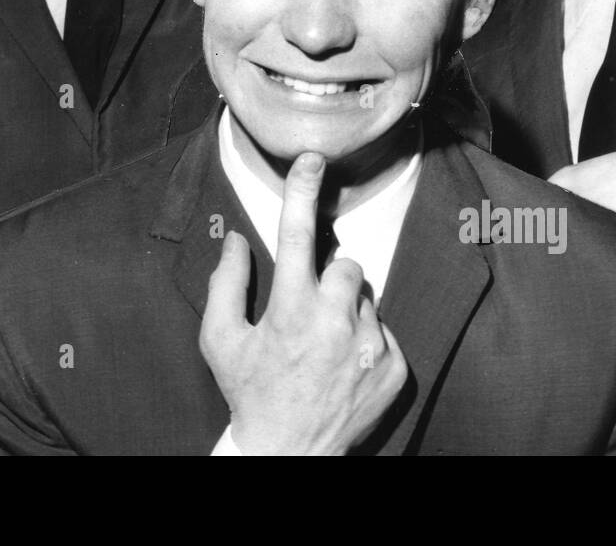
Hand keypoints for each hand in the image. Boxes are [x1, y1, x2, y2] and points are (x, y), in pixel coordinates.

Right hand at [199, 152, 407, 454]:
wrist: (289, 455)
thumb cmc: (249, 394)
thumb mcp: (220, 341)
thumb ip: (225, 284)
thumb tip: (236, 240)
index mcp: (291, 308)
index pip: (297, 233)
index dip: (303, 190)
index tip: (313, 159)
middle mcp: (336, 322)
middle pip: (346, 263)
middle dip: (329, 276)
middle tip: (308, 306)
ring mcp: (371, 346)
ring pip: (367, 297)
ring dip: (348, 309)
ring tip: (324, 344)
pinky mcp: (395, 368)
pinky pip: (384, 331)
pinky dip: (366, 340)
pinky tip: (342, 365)